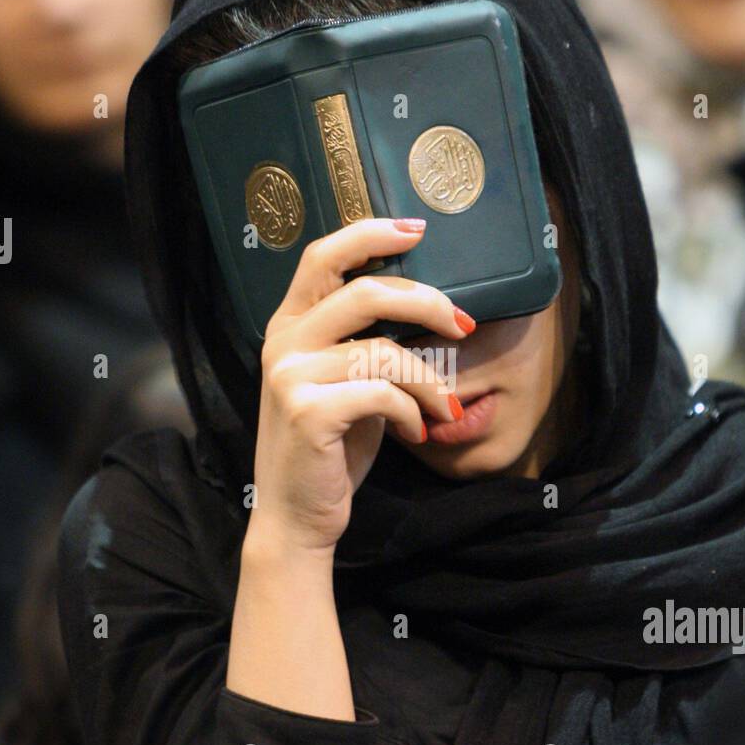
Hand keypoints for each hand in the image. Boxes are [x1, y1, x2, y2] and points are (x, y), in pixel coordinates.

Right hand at [245, 217, 472, 555]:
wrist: (296, 516)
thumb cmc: (331, 448)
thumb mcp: (345, 383)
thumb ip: (365, 342)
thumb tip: (428, 305)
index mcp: (288, 325)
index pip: (322, 256)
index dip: (370, 235)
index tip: (417, 228)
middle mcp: (282, 342)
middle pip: (365, 293)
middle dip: (426, 304)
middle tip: (462, 326)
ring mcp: (290, 375)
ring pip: (384, 352)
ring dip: (431, 381)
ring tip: (446, 409)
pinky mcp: (308, 411)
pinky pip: (383, 393)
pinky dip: (413, 413)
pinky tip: (416, 434)